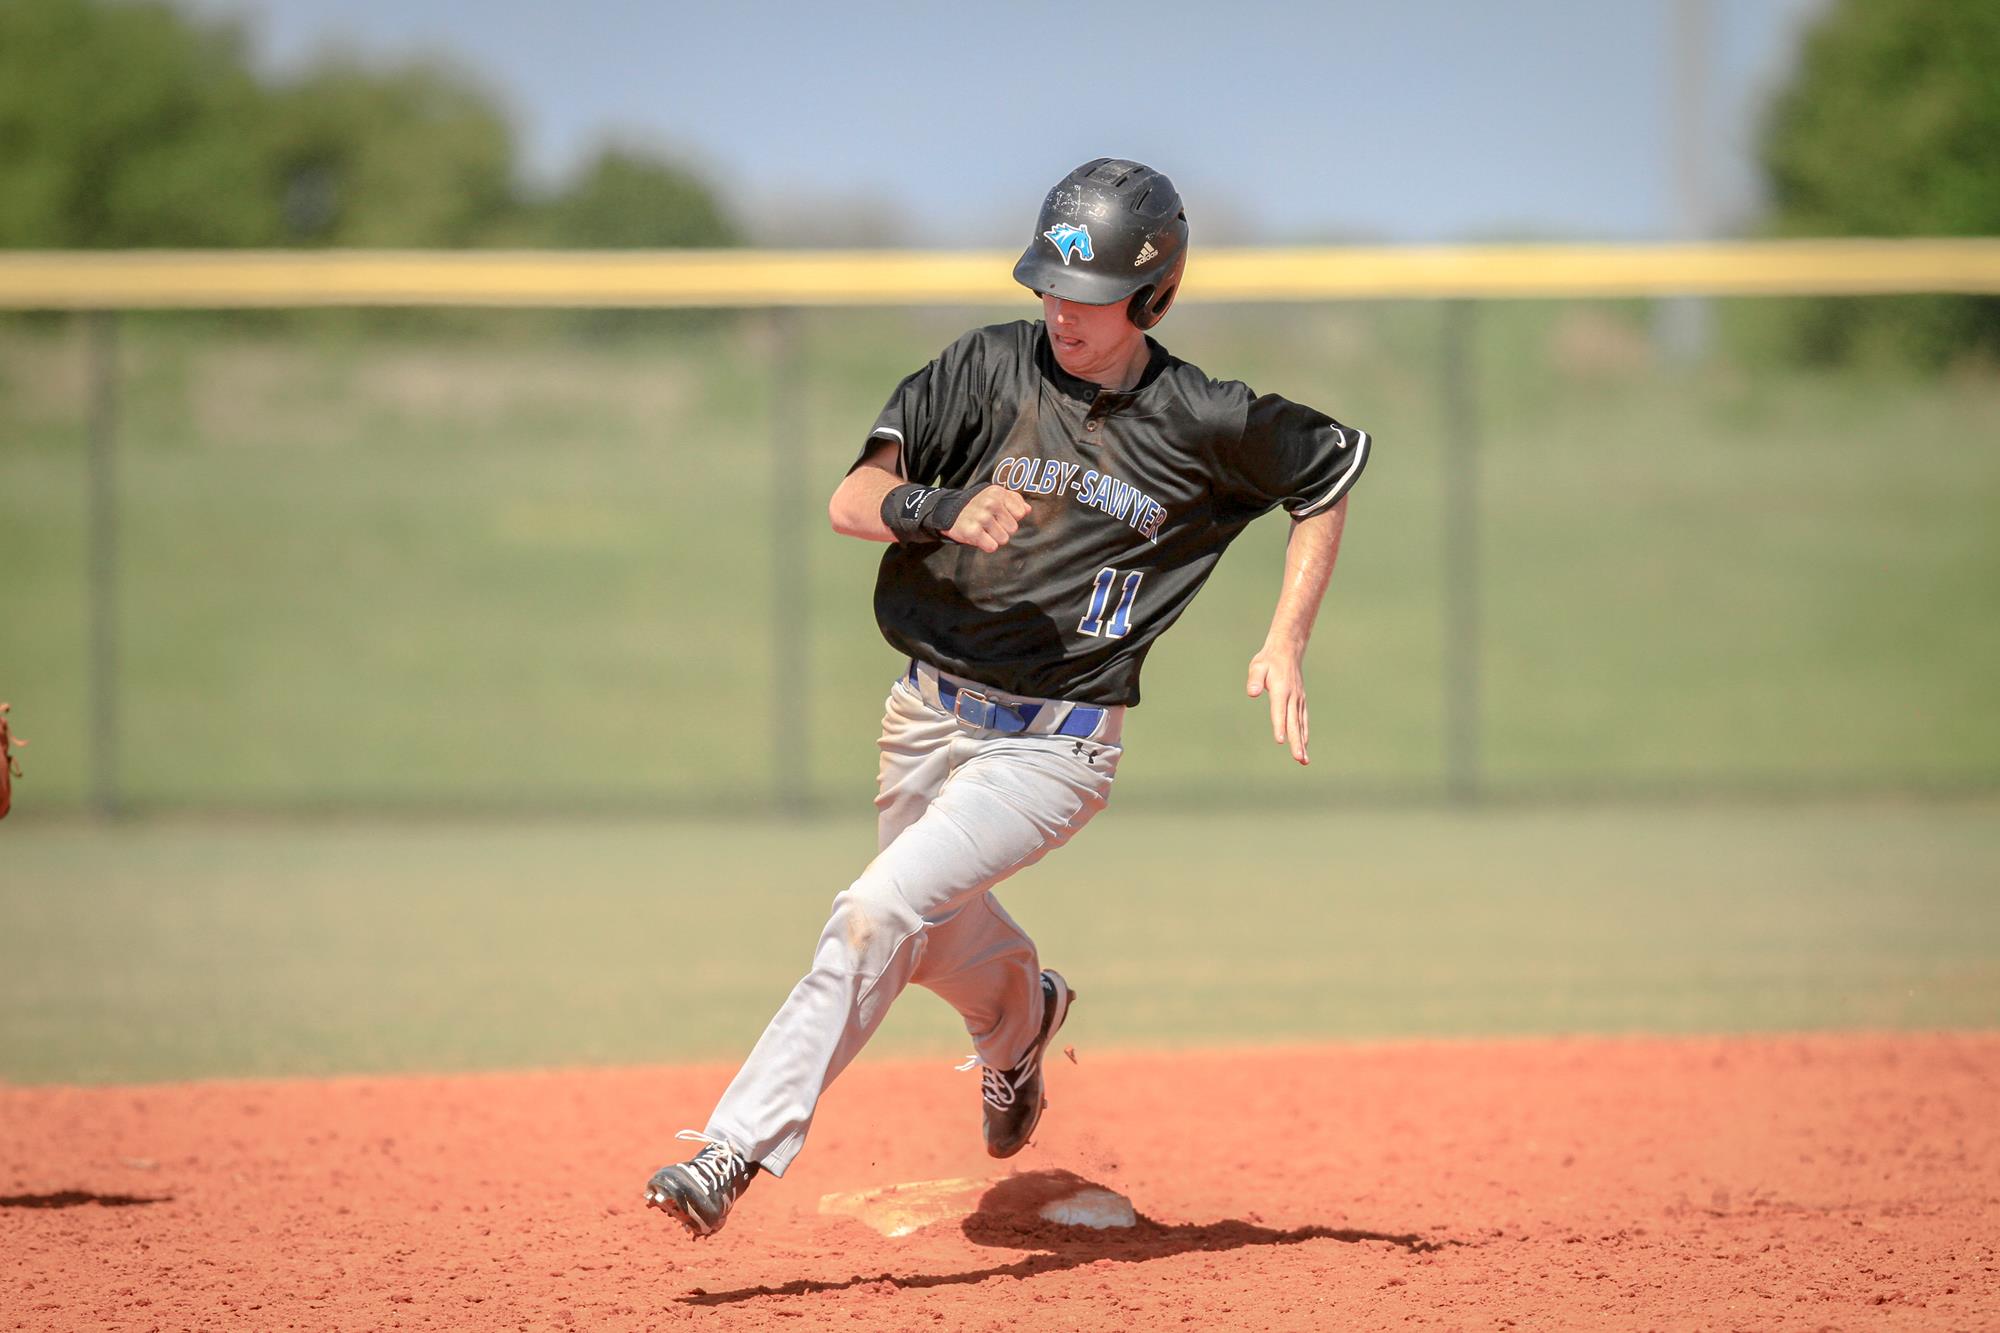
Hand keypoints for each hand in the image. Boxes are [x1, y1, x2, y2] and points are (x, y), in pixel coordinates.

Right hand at [945, 485, 1031, 551]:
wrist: (950, 512)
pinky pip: (992, 547)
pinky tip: (979, 537)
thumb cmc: (978, 506)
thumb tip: (1028, 509)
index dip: (1011, 517)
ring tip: (984, 530)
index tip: (1000, 515)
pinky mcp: (972, 531)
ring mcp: (981, 517)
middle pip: (1013, 529)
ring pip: (1004, 539)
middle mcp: (990, 503)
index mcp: (998, 493)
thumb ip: (1014, 500)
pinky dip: (986, 545)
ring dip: (994, 538)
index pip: (1021, 513)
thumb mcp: (995, 496)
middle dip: (1003, 529)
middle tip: (990, 524)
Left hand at [1245, 646, 1308, 765]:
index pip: (1280, 712)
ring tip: (1304, 760)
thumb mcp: (1257, 666)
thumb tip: (1252, 693)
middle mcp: (1293, 697)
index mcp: (1281, 690)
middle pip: (1294, 723)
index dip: (1280, 726)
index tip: (1281, 741)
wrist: (1288, 650)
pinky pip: (1303, 719)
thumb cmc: (1269, 660)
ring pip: (1301, 724)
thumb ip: (1254, 679)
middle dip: (1296, 742)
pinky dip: (1304, 733)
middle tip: (1299, 759)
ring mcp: (1299, 699)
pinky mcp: (1301, 700)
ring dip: (1303, 743)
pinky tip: (1304, 745)